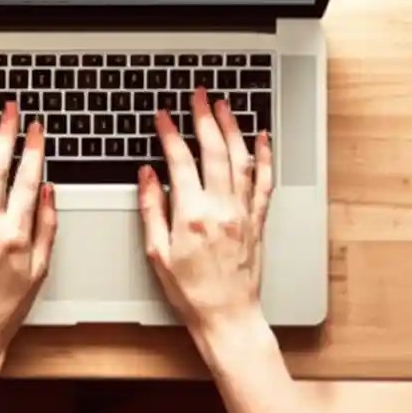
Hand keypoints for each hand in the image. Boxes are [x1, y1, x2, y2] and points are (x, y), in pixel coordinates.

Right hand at [137, 88, 273, 358]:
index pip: (179, 161)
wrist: (228, 316)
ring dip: (233, 128)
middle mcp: (221, 209)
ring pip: (241, 159)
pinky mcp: (257, 221)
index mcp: (191, 215)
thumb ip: (151, 209)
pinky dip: (264, 156)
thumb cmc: (190, 292)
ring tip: (225, 107)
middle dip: (204, 118)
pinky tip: (262, 139)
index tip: (162, 116)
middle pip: (214, 151)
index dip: (169, 133)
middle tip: (198, 96)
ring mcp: (243, 213)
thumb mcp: (157, 253)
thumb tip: (147, 175)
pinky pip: (264, 182)